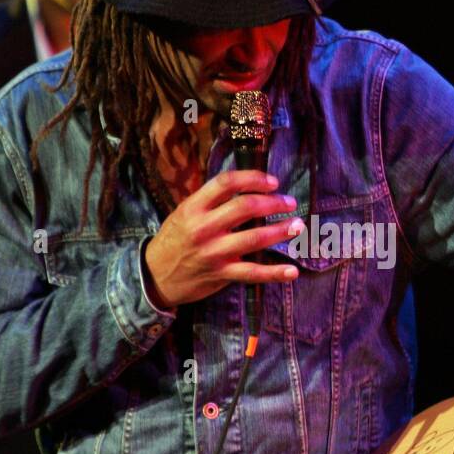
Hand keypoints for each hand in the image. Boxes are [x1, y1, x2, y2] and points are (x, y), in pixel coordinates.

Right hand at [144, 170, 303, 308]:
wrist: (155, 275)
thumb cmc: (175, 240)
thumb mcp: (185, 213)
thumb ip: (211, 201)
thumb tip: (248, 187)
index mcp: (194, 207)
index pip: (227, 183)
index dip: (253, 178)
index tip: (272, 181)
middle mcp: (204, 227)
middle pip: (246, 207)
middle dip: (274, 203)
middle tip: (289, 202)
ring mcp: (214, 252)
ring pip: (255, 238)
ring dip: (281, 230)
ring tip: (298, 226)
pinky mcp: (221, 274)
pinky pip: (253, 273)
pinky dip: (275, 273)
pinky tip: (292, 271)